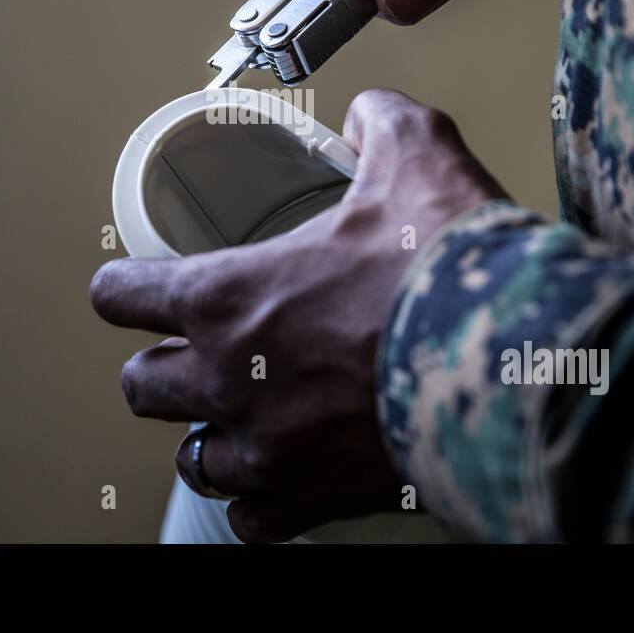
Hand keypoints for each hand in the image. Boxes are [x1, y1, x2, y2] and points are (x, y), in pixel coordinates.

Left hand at [90, 90, 506, 541]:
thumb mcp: (415, 159)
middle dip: (163, 364)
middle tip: (195, 350)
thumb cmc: (447, 270)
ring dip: (209, 432)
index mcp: (231, 296)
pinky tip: (281, 476)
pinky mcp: (318, 495)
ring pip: (194, 457)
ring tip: (237, 414)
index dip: (124, 287)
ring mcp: (272, 446)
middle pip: (142, 386)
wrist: (510, 363)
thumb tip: (375, 116)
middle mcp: (232, 378)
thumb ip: (383, 125)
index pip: (122, 296)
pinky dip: (261, 499)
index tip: (133, 287)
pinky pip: (255, 518)